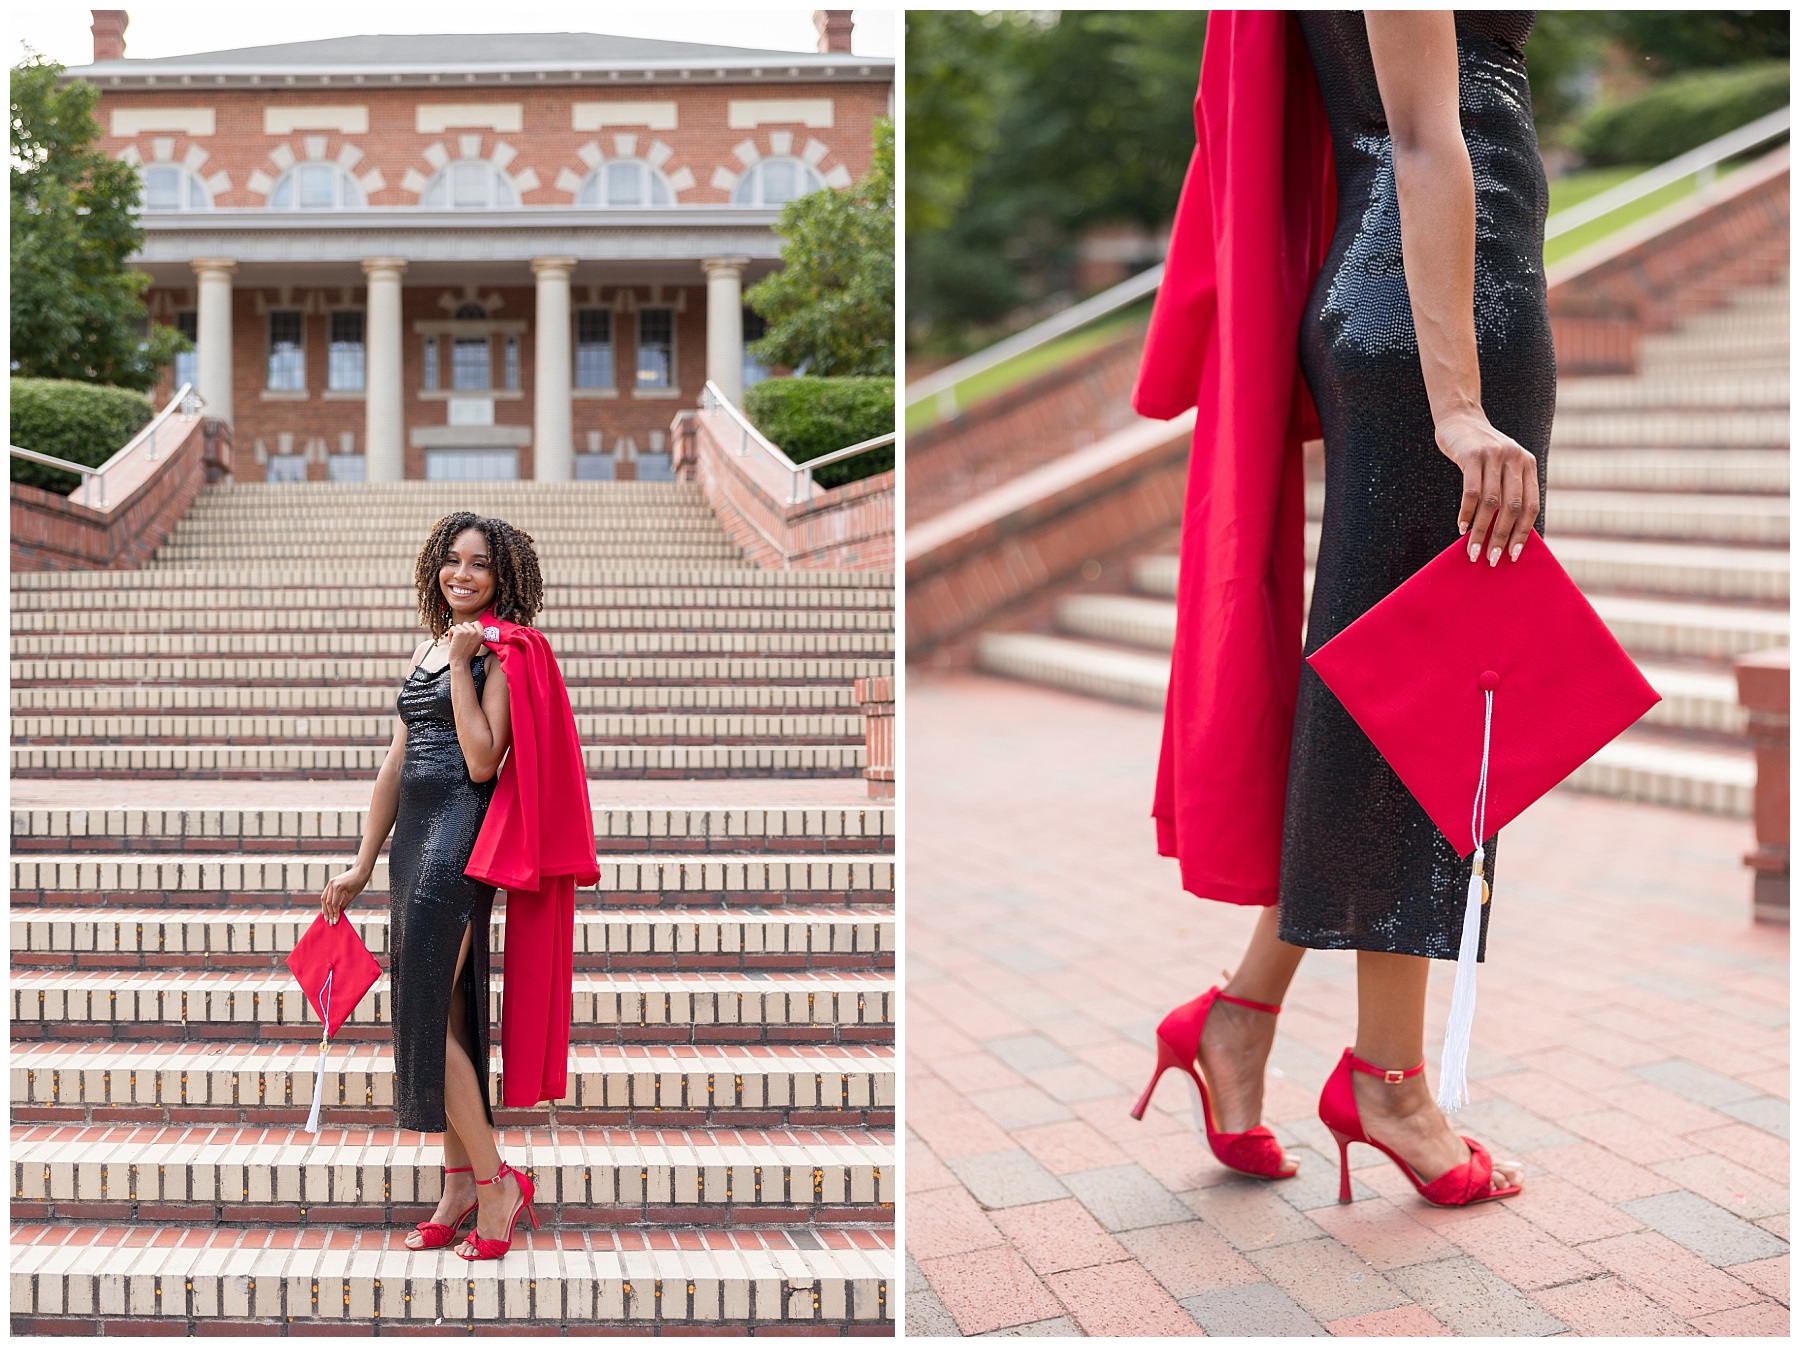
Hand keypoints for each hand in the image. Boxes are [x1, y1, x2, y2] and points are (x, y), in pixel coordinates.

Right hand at [321, 864, 368, 924]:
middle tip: (330, 922)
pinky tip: (326, 909)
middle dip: (329, 913)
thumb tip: (339, 914)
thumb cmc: (359, 882)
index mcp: (338, 887)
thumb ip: (344, 904)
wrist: (360, 870)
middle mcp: (332, 884)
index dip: (334, 913)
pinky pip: (326, 894)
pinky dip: (325, 902)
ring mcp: (330, 883)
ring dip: (325, 908)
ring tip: (326, 917)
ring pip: (324, 898)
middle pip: (328, 902)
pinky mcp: (330, 882)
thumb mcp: (352, 895)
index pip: (334, 904)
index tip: (335, 921)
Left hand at [446, 620, 487, 666]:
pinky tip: (452, 641)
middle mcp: (475, 632)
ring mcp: (467, 632)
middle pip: (466, 623)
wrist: (460, 662)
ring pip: (458, 626)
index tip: (466, 631)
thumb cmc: (466, 655)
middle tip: (460, 639)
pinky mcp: (458, 633)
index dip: (470, 625)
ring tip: (456, 641)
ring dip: (455, 632)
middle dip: (462, 630)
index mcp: (481, 635)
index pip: (477, 623)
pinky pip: (452, 628)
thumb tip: (470, 628)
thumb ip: (475, 635)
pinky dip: (450, 634)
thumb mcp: (477, 644)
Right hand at [1436, 411, 1538, 565]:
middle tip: (1491, 559)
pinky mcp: (1472, 455)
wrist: (1460, 418)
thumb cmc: (1480, 451)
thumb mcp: (1502, 466)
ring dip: (1480, 530)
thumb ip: (1508, 490)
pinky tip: (1460, 527)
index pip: (1531, 506)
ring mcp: (1494, 456)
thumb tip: (1508, 532)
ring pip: (1490, 503)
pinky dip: (1465, 513)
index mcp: (1528, 465)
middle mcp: (1515, 459)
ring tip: (1472, 550)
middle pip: (1512, 508)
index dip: (1523, 533)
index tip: (1513, 555)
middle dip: (1502, 537)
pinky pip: (1470, 491)